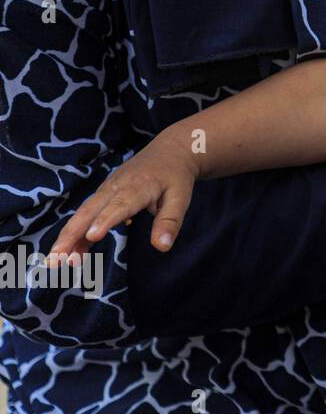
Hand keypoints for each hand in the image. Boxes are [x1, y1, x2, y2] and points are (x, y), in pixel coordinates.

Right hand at [49, 127, 198, 261]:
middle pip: (90, 211)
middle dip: (72, 235)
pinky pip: (86, 214)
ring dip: (68, 237)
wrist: (169, 152)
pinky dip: (76, 233)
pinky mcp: (102, 194)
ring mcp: (105, 190)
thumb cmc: (175, 177)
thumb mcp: (181, 197)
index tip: (92, 236)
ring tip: (55, 262)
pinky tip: (71, 253)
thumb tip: (162, 247)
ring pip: (83, 214)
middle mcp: (116, 187)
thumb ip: (170, 221)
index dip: (105, 220)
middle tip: (57, 259)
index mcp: (138, 187)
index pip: (120, 205)